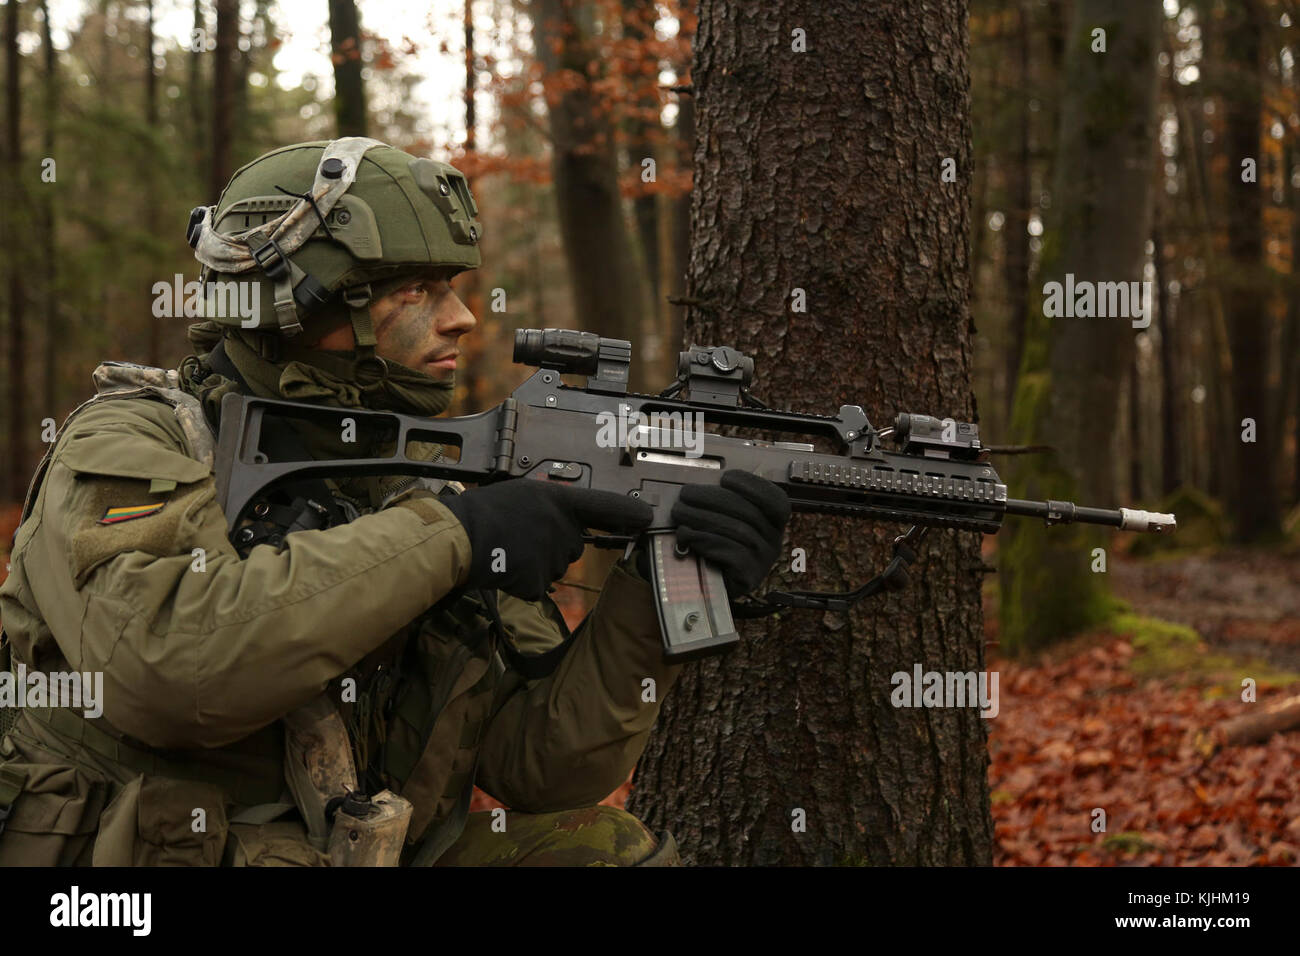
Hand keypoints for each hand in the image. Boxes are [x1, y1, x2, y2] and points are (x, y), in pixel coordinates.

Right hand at [442, 480, 653, 600]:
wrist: (459, 538)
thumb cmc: (485, 512)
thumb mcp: (524, 494)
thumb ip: (551, 506)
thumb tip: (566, 522)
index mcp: (557, 500)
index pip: (601, 505)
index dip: (626, 512)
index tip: (648, 517)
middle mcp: (561, 527)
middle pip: (573, 545)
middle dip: (553, 545)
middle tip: (519, 535)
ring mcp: (552, 555)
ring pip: (555, 567)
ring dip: (535, 563)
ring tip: (507, 548)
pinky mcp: (539, 580)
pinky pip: (537, 585)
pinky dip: (521, 581)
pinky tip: (505, 566)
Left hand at [668, 470, 791, 594]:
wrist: (713, 587)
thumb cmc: (718, 548)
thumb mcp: (726, 522)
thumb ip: (722, 503)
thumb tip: (703, 486)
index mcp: (773, 523)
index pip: (775, 500)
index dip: (753, 486)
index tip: (725, 478)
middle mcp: (774, 541)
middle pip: (749, 513)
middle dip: (713, 498)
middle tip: (686, 494)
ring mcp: (764, 560)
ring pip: (737, 531)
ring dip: (702, 518)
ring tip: (679, 512)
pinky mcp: (749, 576)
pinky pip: (730, 553)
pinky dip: (705, 540)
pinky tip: (687, 535)